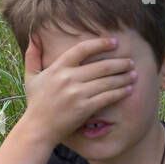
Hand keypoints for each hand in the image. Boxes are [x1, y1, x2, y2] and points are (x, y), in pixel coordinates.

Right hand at [21, 34, 136, 143]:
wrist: (38, 129)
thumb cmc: (36, 102)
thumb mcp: (31, 76)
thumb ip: (32, 54)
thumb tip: (34, 34)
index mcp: (57, 68)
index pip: (82, 49)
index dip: (101, 44)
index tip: (115, 42)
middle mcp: (68, 78)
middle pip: (101, 66)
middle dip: (119, 63)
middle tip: (130, 61)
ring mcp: (76, 93)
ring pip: (107, 81)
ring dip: (123, 77)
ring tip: (134, 74)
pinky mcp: (84, 108)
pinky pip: (107, 97)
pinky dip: (120, 92)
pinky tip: (128, 89)